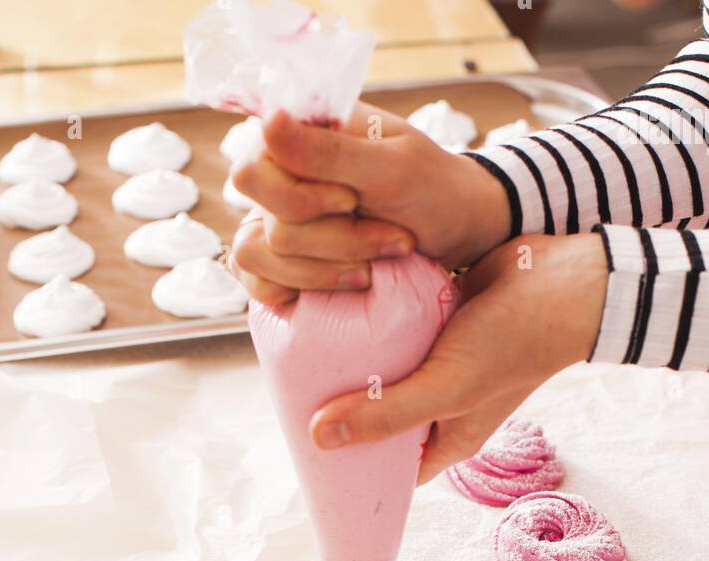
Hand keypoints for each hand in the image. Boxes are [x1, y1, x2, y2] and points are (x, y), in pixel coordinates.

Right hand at [228, 103, 510, 303]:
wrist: (455, 231)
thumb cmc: (431, 189)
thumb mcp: (393, 168)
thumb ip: (330, 152)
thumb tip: (268, 122)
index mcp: (294, 138)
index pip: (253, 175)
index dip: (299, 199)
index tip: (352, 201)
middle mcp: (277, 179)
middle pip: (268, 227)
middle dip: (335, 242)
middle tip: (393, 238)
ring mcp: (274, 223)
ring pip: (261, 260)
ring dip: (327, 271)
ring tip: (377, 267)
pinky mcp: (283, 264)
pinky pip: (261, 286)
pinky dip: (304, 291)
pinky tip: (347, 284)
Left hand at [309, 233, 608, 483]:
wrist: (564, 280)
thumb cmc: (512, 343)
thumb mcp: (445, 388)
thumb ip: (386, 414)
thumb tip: (318, 439)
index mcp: (447, 438)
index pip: (391, 471)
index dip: (354, 471)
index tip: (311, 457)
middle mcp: (442, 405)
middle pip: (380, 421)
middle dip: (341, 411)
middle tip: (293, 398)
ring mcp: (439, 362)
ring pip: (383, 372)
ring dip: (351, 363)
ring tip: (302, 355)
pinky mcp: (436, 320)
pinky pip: (393, 329)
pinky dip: (369, 322)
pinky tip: (333, 310)